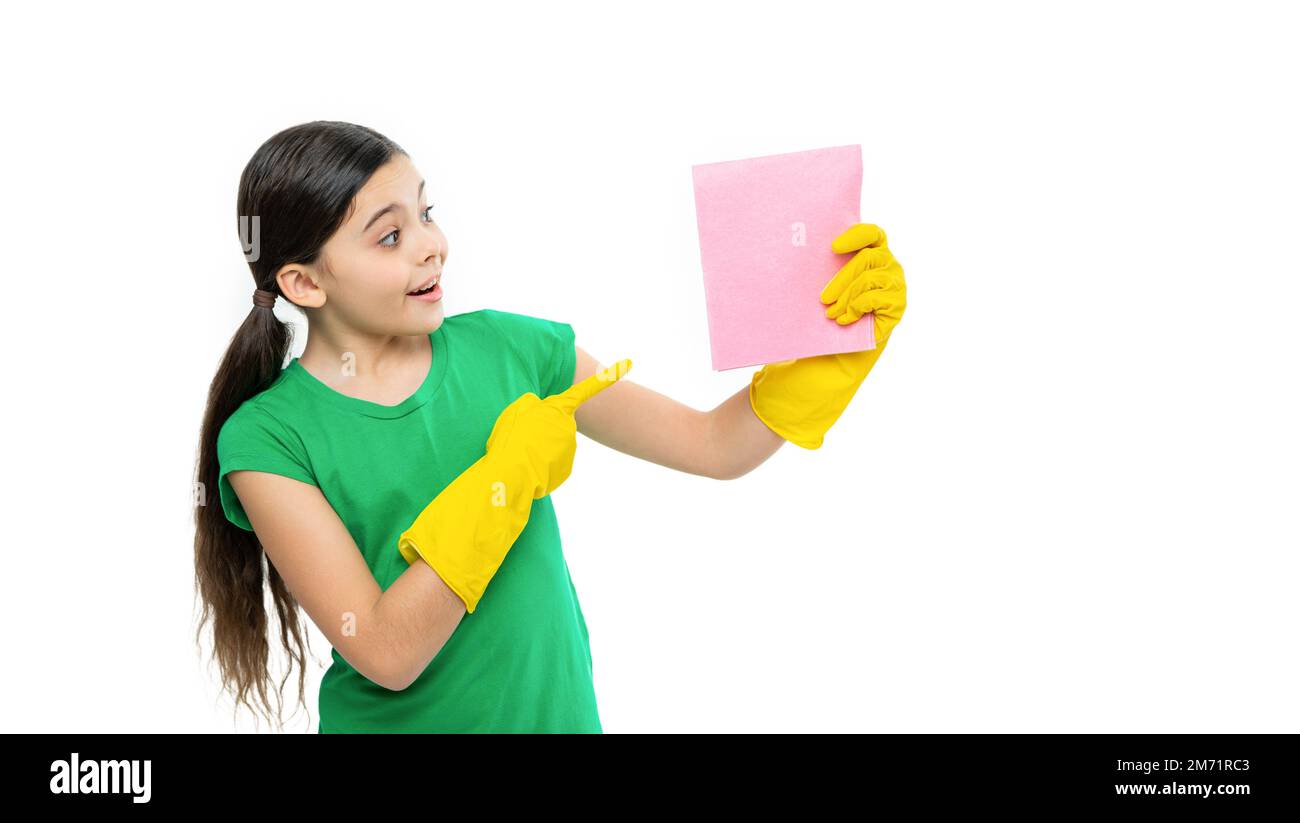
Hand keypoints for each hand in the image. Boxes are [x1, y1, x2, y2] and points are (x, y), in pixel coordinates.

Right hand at [486, 359, 631, 496]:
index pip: (588, 387)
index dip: (609, 375)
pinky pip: (553, 460)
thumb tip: (541, 412)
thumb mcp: (517, 410)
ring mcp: (570, 448)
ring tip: (522, 451)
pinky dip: (541, 462)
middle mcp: (570, 426)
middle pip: (558, 421)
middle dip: (544, 427)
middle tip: (523, 435)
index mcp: (560, 407)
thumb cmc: (511, 438)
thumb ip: (533, 404)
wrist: (512, 474)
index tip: (629, 363)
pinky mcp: (567, 467)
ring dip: (540, 445)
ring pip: (554, 442)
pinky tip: (528, 464)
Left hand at [819, 223, 906, 347]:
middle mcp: (889, 264)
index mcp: (875, 252)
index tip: (834, 247)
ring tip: (830, 314)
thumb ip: (830, 266)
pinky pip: (872, 299)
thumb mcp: (834, 284)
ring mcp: (896, 283)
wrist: (849, 343)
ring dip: (844, 298)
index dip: (856, 235)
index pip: (872, 233)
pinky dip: (854, 309)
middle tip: (823, 298)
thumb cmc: (838, 307)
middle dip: (840, 279)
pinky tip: (844, 320)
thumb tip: (807, 255)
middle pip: (867, 258)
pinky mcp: (897, 304)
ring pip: (868, 279)